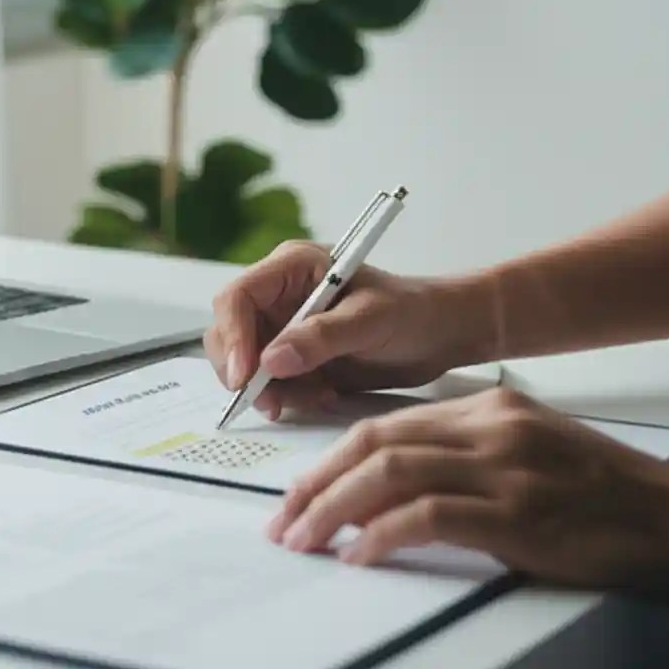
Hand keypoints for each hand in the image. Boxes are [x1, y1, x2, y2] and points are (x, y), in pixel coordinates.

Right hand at [205, 241, 483, 419]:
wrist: (440, 336)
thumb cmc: (414, 312)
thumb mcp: (372, 320)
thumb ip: (321, 337)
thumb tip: (270, 360)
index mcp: (291, 267)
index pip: (238, 298)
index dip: (233, 336)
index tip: (245, 375)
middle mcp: (278, 295)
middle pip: (228, 332)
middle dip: (244, 371)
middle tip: (271, 401)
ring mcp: (282, 326)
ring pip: (243, 363)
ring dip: (269, 389)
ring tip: (316, 395)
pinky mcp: (291, 356)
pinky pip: (267, 382)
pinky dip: (287, 397)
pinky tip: (321, 395)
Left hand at [268, 388, 668, 587]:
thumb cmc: (596, 494)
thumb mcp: (524, 452)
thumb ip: (461, 455)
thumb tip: (383, 483)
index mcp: (485, 408)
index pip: (382, 427)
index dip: (330, 462)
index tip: (299, 493)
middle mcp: (489, 427)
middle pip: (373, 444)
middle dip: (316, 484)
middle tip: (285, 520)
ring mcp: (504, 467)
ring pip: (388, 475)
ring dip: (333, 510)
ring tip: (305, 540)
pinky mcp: (518, 512)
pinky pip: (427, 516)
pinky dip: (382, 535)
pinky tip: (359, 555)